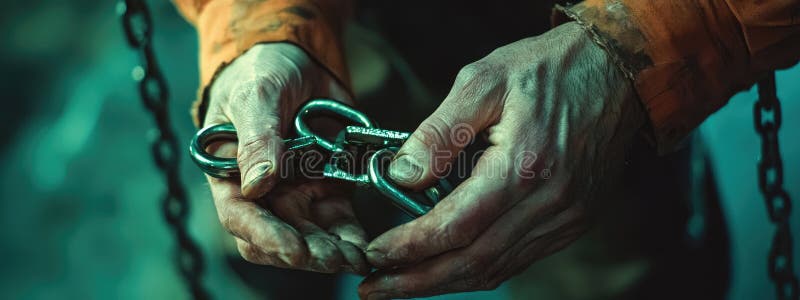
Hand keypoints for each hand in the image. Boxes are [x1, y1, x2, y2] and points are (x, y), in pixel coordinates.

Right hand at [203, 43, 368, 273]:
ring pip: (312, 238)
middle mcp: (263, 192)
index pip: (241, 217)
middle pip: (278, 238)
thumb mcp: (256, 96)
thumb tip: (257, 184)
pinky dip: (352, 238)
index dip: (266, 237)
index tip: (293, 249)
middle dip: (306, 253)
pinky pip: (339, 223)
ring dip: (332, 252)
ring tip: (356, 258)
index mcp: (231, 174)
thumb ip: (257, 138)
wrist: (297, 60)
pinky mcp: (329, 190)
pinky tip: (367, 247)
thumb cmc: (261, 72)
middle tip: (334, 258)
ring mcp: (297, 193)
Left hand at [358, 22, 645, 297]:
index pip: (456, 225)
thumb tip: (404, 174)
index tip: (375, 253)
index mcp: (524, 165)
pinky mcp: (574, 221)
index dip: (410, 245)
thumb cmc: (550, 69)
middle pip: (474, 261)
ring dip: (445, 283)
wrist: (618, 71)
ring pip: (497, 268)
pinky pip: (520, 258)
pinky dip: (480, 270)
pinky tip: (449, 268)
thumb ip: (440, 131)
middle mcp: (550, 201)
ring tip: (402, 285)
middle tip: (374, 288)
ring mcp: (566, 217)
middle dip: (418, 280)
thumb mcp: (484, 80)